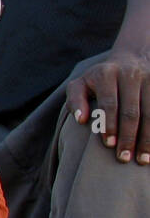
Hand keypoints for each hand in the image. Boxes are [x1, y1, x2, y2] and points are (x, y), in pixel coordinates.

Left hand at [66, 50, 149, 164]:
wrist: (131, 58)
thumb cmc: (98, 80)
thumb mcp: (81, 84)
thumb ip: (75, 100)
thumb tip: (81, 120)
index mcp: (106, 74)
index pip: (109, 104)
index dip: (109, 125)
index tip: (108, 145)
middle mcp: (130, 74)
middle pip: (131, 111)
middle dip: (128, 137)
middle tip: (124, 158)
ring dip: (148, 138)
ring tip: (143, 159)